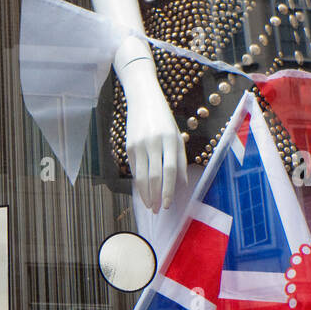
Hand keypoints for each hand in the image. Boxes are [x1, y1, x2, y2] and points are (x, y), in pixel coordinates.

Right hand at [125, 84, 186, 214]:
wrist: (143, 99)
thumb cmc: (164, 120)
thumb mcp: (176, 136)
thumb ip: (180, 160)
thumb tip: (182, 184)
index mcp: (170, 140)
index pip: (170, 170)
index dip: (169, 190)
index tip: (168, 205)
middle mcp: (154, 143)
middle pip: (155, 176)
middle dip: (156, 196)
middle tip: (157, 210)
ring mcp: (139, 145)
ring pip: (142, 176)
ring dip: (145, 194)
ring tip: (149, 206)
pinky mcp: (129, 146)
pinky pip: (134, 169)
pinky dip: (139, 182)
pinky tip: (143, 191)